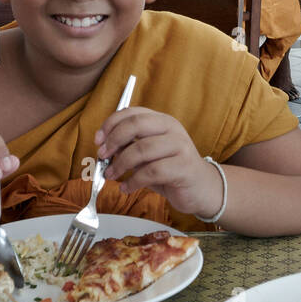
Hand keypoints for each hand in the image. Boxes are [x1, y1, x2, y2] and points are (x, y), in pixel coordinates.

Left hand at [95, 107, 221, 217]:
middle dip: (114, 141)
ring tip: (111, 175)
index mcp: (162, 121)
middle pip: (136, 125)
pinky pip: (151, 172)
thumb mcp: (149, 154)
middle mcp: (172, 129)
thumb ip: (131, 146)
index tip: (98, 140)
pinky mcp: (184, 167)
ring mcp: (180, 146)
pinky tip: (127, 188)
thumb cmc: (171, 171)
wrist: (202, 189)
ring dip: (120, 164)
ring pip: (141, 149)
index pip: (132, 112)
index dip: (111, 124)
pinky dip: (133, 182)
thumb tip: (104, 147)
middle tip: (102, 156)